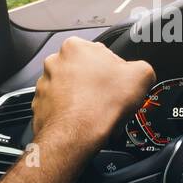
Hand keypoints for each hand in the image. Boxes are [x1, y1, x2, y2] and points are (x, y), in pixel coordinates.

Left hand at [32, 37, 155, 151]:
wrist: (76, 135)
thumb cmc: (101, 104)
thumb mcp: (141, 75)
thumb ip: (143, 67)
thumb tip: (141, 73)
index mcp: (76, 47)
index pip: (102, 54)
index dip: (116, 71)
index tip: (120, 85)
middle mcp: (55, 62)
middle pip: (85, 72)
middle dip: (97, 85)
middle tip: (110, 100)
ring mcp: (45, 84)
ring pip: (71, 90)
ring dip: (84, 99)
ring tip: (97, 113)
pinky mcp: (39, 105)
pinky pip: (60, 107)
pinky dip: (71, 113)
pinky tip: (84, 121)